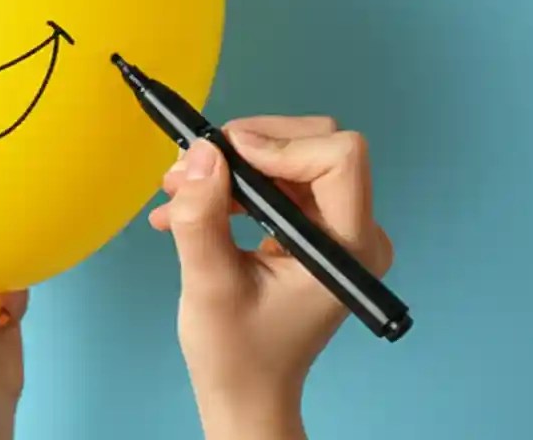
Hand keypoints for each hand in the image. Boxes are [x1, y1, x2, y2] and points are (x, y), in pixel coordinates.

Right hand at [150, 116, 393, 439]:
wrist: (246, 390)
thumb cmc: (236, 353)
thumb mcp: (208, 284)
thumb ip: (203, 217)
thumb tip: (202, 153)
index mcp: (348, 247)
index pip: (339, 157)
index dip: (280, 145)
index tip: (224, 159)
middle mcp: (355, 230)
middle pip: (316, 142)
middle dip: (248, 146)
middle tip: (191, 167)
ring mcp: (336, 228)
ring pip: (291, 155)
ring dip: (231, 165)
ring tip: (177, 187)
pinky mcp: (313, 228)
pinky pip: (279, 179)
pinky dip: (233, 183)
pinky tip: (189, 206)